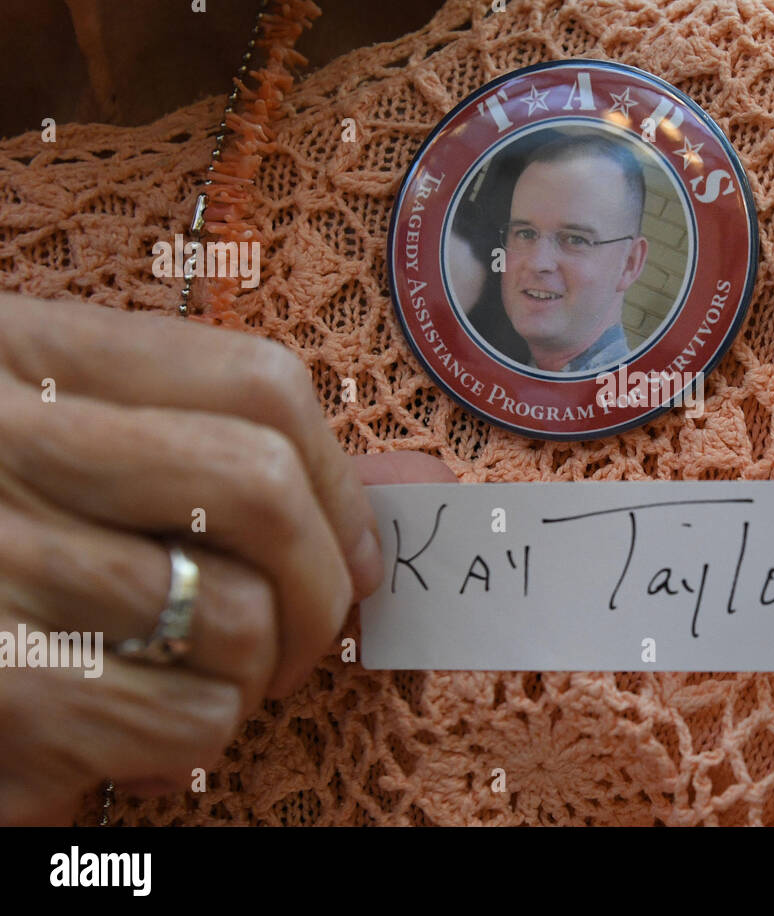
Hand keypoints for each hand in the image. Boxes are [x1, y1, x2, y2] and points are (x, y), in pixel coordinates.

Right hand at [0, 294, 454, 822]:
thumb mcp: (64, 441)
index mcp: (23, 355)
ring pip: (237, 618)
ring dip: (254, 670)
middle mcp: (3, 442)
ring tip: (198, 676)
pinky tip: (133, 725)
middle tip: (306, 633)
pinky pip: (188, 717)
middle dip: (320, 585)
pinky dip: (196, 732)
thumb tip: (418, 484)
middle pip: (261, 489)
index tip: (356, 546)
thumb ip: (219, 444)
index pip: (257, 383)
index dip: (342, 479)